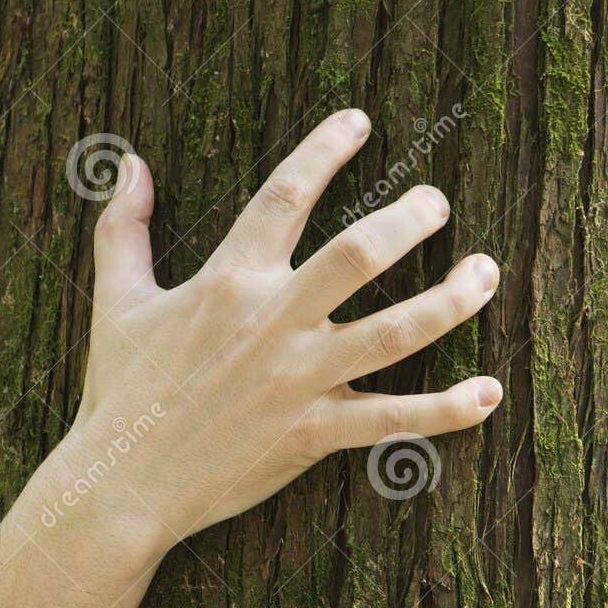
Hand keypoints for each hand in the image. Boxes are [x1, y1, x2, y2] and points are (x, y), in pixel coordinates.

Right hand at [58, 108, 500, 556]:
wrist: (120, 486)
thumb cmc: (120, 392)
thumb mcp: (118, 302)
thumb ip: (124, 229)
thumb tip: (127, 163)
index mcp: (227, 280)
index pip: (285, 194)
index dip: (325, 149)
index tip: (360, 121)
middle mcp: (272, 321)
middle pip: (358, 254)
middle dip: (409, 220)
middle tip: (438, 202)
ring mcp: (299, 379)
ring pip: (396, 331)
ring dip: (451, 300)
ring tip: (487, 273)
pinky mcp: (315, 434)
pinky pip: (395, 419)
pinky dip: (448, 410)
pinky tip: (489, 391)